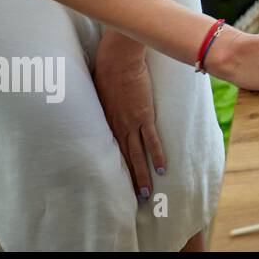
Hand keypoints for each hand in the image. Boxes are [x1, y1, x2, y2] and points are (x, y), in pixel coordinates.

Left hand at [93, 32, 164, 200]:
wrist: (118, 60)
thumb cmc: (106, 69)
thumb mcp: (97, 89)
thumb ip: (100, 101)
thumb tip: (99, 103)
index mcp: (104, 122)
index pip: (110, 150)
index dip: (114, 167)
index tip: (116, 182)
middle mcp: (116, 127)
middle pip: (124, 158)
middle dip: (129, 179)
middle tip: (134, 198)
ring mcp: (131, 123)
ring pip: (137, 155)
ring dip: (142, 175)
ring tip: (146, 192)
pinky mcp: (144, 116)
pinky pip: (152, 140)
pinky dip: (157, 155)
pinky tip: (162, 168)